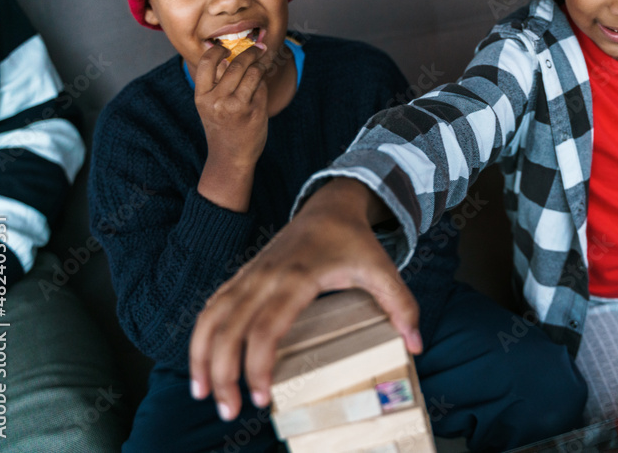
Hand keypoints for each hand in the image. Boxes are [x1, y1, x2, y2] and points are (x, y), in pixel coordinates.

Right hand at [188, 177, 421, 421]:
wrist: (330, 205)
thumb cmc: (354, 241)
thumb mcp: (383, 268)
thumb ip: (401, 304)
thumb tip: (416, 344)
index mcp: (297, 277)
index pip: (266, 328)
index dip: (257, 366)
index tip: (261, 398)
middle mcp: (266, 276)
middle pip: (230, 329)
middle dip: (222, 373)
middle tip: (227, 411)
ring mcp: (250, 274)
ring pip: (211, 317)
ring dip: (202, 356)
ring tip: (202, 393)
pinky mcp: (243, 275)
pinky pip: (212, 306)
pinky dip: (201, 335)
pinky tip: (201, 362)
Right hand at [194, 43, 267, 211]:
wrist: (230, 158)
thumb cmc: (220, 129)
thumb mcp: (209, 107)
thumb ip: (216, 84)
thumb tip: (230, 56)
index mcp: (202, 97)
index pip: (206, 63)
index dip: (218, 51)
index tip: (226, 48)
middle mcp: (218, 100)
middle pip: (236, 65)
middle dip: (250, 52)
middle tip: (258, 47)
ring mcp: (237, 106)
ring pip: (253, 73)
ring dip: (261, 63)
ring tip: (264, 59)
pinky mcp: (255, 111)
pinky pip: (262, 87)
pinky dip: (264, 82)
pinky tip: (263, 82)